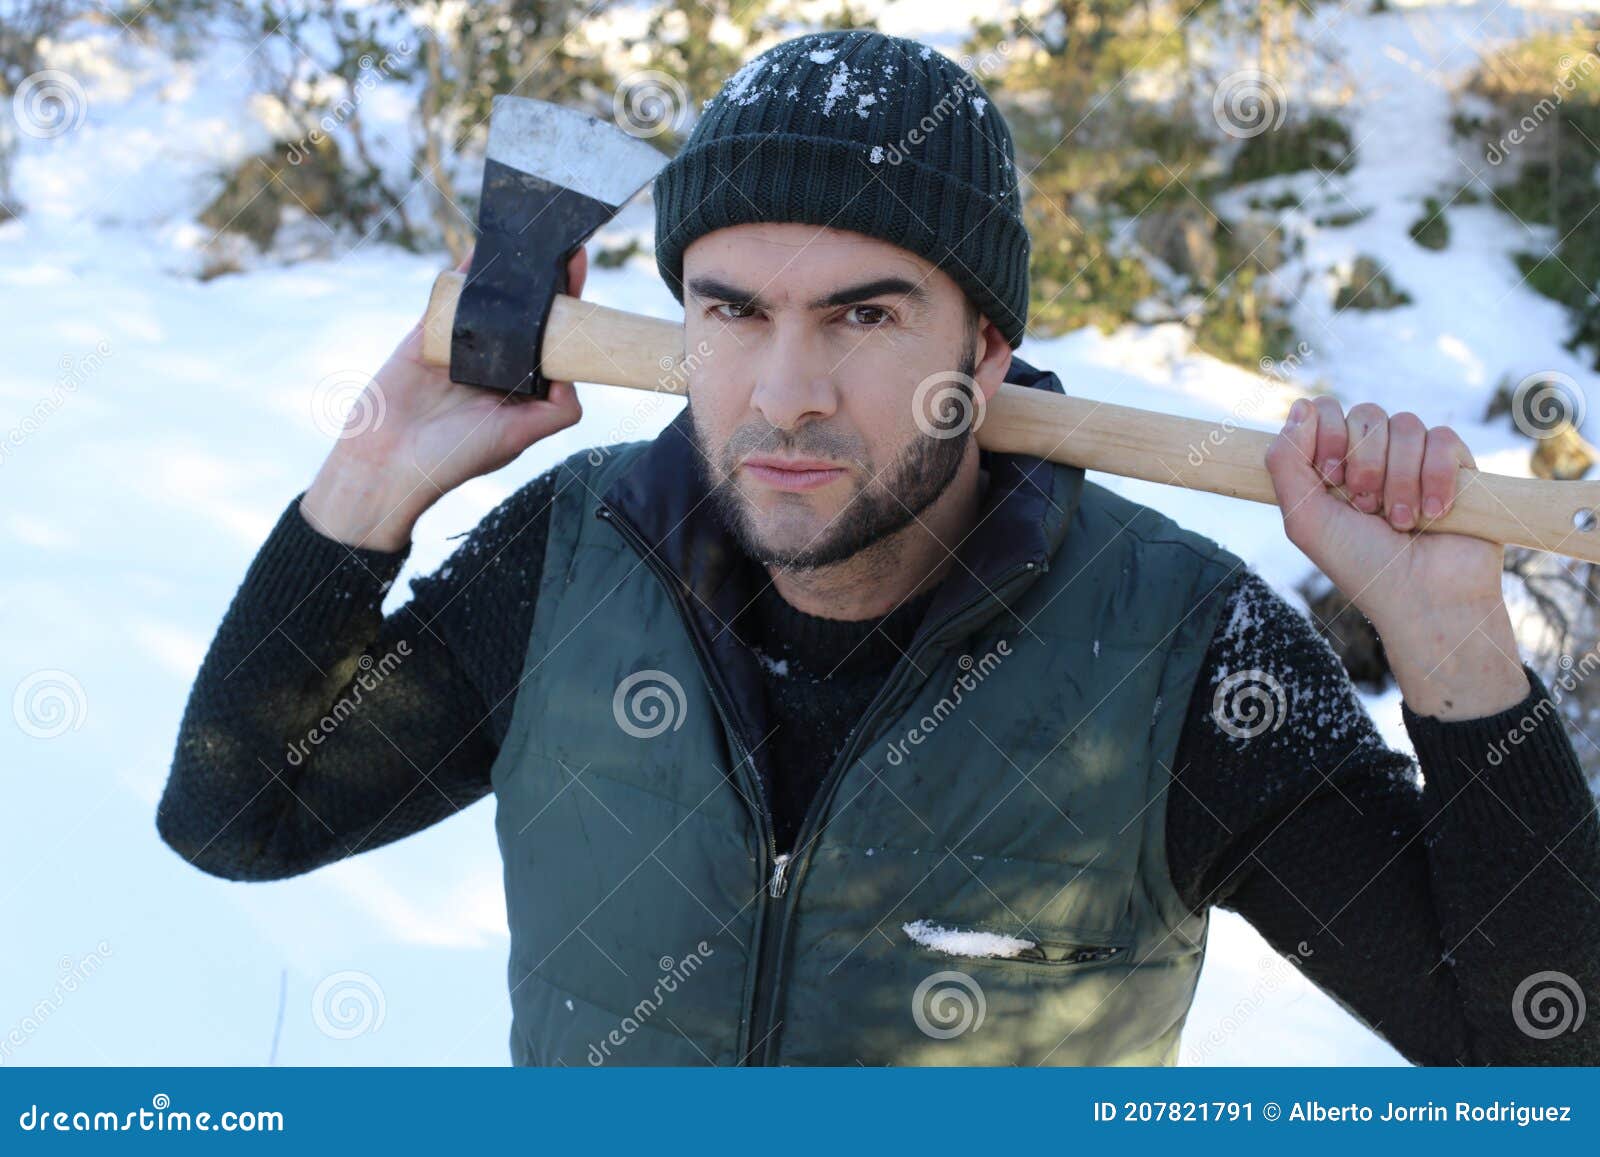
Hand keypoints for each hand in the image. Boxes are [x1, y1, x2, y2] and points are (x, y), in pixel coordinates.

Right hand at [301, 246, 587, 549]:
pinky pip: (450, 297)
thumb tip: (575, 374)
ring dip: (510, 275)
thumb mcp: (515, 437)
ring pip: (491, 304)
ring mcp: (461, 347)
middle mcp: (494, 366)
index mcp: (519, 389)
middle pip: (527, 318)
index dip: (569, 317)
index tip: (583, 288)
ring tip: (536, 242)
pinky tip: (484, 248)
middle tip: (570, 254)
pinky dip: (466, 272)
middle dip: (548, 288)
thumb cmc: (453, 457)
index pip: (552, 345)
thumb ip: (553, 412)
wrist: (386, 461)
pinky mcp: (428, 334)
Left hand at [1265, 396, 1527, 718]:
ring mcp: (1416, 460)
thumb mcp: (1304, 518)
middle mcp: (1374, 457)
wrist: (1424, 598)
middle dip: (1365, 462)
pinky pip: (1443, 439)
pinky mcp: (1457, 466)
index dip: (1329, 433)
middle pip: (1366, 413)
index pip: (1326, 410)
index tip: (1331, 476)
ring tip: (1401, 522)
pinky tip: (1435, 514)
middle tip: (1365, 507)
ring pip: (1406, 424)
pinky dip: (1436, 476)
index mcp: (1334, 465)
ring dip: (1400, 478)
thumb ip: (1286, 461)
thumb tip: (1300, 404)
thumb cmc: (1360, 563)